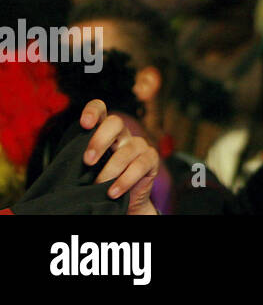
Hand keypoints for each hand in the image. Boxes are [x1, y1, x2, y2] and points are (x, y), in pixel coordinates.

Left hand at [80, 100, 159, 214]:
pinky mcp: (151, 159)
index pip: (100, 109)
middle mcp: (122, 134)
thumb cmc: (98, 181)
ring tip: (98, 185)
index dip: (93, 111)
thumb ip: (79, 157)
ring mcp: (139, 144)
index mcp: (103, 131)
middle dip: (100, 141)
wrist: (121, 200)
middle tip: (88, 161)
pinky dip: (125, 180)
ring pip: (126, 151)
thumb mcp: (85, 168)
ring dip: (109, 170)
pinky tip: (113, 192)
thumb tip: (64, 161)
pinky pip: (139, 166)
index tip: (84, 123)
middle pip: (115, 123)